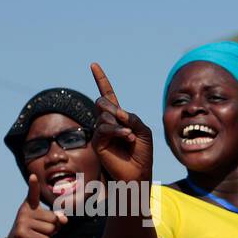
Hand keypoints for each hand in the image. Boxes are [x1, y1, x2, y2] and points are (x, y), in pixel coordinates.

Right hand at [6, 174, 67, 237]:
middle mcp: (25, 211)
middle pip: (53, 218)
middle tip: (43, 229)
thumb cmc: (37, 228)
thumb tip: (64, 220)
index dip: (33, 185)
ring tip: (39, 234)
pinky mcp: (23, 234)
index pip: (33, 193)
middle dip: (54, 227)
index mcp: (30, 205)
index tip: (33, 176)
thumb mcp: (47, 221)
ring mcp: (22, 222)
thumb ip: (58, 218)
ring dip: (50, 235)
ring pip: (51, 229)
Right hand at [90, 63, 153, 186]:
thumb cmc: (143, 153)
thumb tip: (117, 112)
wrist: (138, 173)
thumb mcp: (144, 132)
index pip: (108, 95)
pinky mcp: (97, 141)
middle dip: (114, 108)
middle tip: (127, 126)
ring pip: (105, 115)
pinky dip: (117, 131)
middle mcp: (107, 122)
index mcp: (119, 117)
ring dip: (121, 125)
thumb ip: (133, 118)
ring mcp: (100, 131)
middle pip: (103, 102)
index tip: (93, 65)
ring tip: (130, 138)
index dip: (101, 80)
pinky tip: (127, 137)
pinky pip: (104, 128)